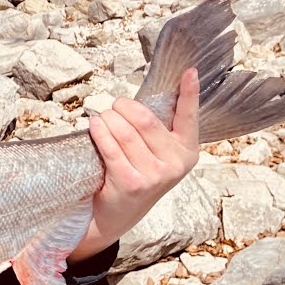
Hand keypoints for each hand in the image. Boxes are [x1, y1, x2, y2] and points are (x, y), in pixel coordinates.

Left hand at [70, 68, 200, 261]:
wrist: (119, 213)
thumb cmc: (137, 174)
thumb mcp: (156, 154)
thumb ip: (157, 130)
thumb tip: (140, 98)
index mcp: (187, 151)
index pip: (189, 116)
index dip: (189, 93)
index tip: (189, 71)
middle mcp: (176, 164)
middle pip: (146, 120)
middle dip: (124, 107)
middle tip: (115, 105)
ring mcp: (155, 176)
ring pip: (125, 132)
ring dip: (108, 119)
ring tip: (102, 118)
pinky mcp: (132, 183)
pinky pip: (110, 147)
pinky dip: (99, 132)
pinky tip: (95, 125)